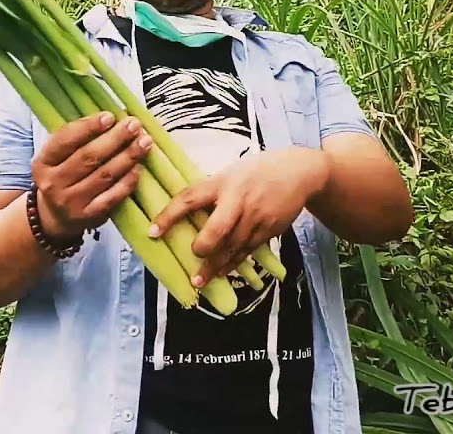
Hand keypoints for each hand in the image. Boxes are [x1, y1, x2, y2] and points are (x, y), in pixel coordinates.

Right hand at [31, 112, 152, 241]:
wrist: (54, 216)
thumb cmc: (62, 176)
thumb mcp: (58, 157)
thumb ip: (79, 137)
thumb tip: (113, 117)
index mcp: (43, 162)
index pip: (64, 141)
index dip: (88, 127)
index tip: (109, 116)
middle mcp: (53, 183)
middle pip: (88, 157)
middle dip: (114, 139)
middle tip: (134, 125)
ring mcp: (70, 202)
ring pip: (103, 176)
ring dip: (127, 157)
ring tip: (144, 142)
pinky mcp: (88, 217)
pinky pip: (112, 197)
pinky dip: (127, 182)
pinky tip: (138, 169)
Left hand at [148, 147, 329, 285]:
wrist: (299, 172)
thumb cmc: (259, 170)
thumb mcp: (232, 172)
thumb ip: (213, 191)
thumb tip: (187, 210)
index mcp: (223, 182)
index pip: (190, 198)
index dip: (169, 216)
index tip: (152, 232)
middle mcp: (238, 201)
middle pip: (217, 229)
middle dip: (203, 247)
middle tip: (193, 255)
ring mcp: (255, 217)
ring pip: (232, 247)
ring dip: (215, 267)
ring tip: (198, 282)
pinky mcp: (268, 230)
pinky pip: (247, 251)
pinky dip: (233, 264)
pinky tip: (222, 274)